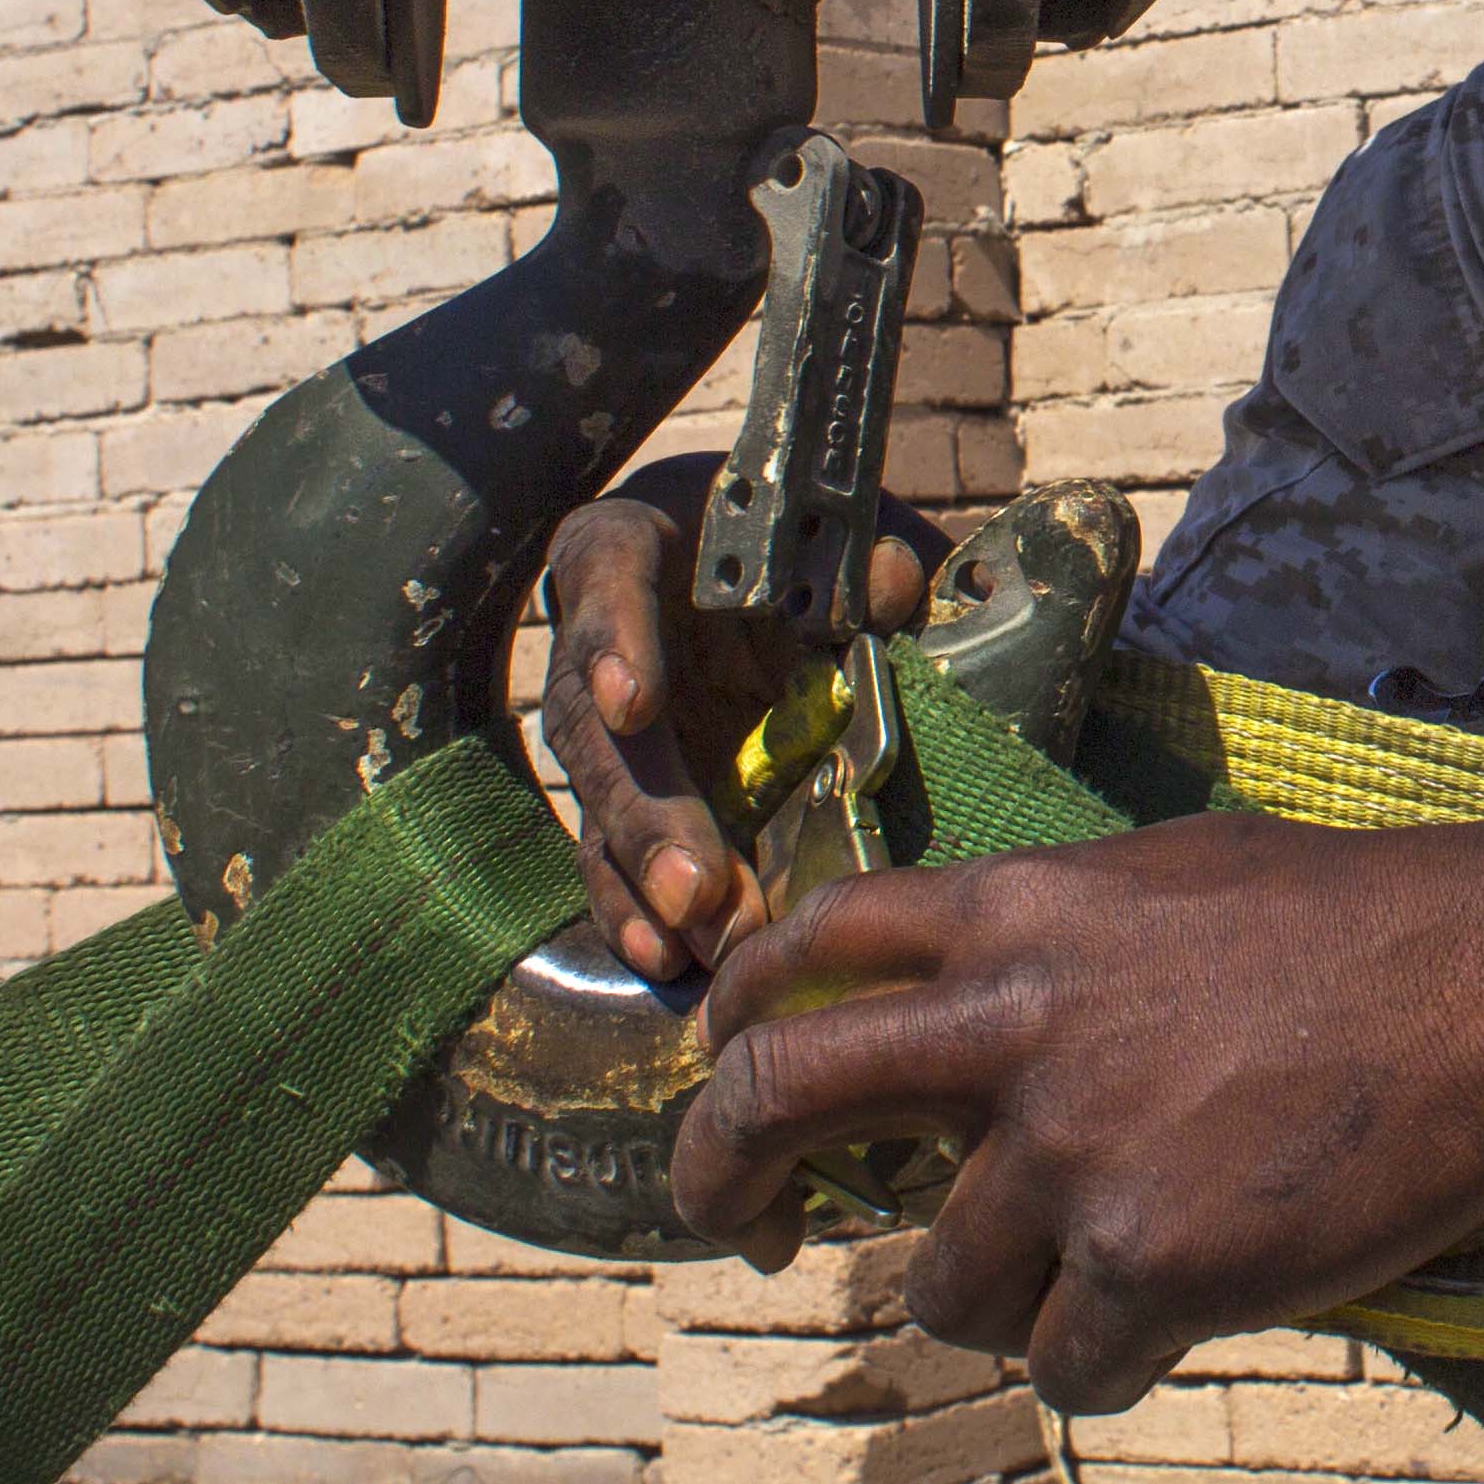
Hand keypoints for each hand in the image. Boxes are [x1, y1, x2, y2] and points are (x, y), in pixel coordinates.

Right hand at [534, 481, 939, 984]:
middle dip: (645, 811)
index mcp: (630, 546)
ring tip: (689, 939)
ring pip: (601, 805)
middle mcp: (596, 639)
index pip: (607, 574)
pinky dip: (638, 909)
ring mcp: (602, 726)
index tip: (636, 703)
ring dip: (644, 879)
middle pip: (595, 725)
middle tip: (692, 886)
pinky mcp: (623, 792)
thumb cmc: (791, 532)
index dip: (614, 638)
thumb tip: (888, 582)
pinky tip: (667, 958)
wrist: (763, 564)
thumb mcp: (830, 525)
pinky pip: (614, 855)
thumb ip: (859, 549)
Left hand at [677, 797, 1483, 1412]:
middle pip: (782, 1098)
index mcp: (1022, 916)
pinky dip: (1103, 1367)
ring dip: (999, 1304)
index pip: (811, 945)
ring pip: (940, 1287)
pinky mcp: (1149, 1262)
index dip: (735, 1012)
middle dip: (720, 1174)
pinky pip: (1063, 1367)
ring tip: (1096, 1282)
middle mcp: (1017, 1028)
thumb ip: (1062, 937)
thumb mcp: (1178, 879)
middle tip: (739, 1229)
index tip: (720, 1068)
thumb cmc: (1365, 922)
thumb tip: (990, 985)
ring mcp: (1075, 1152)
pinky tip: (1175, 1328)